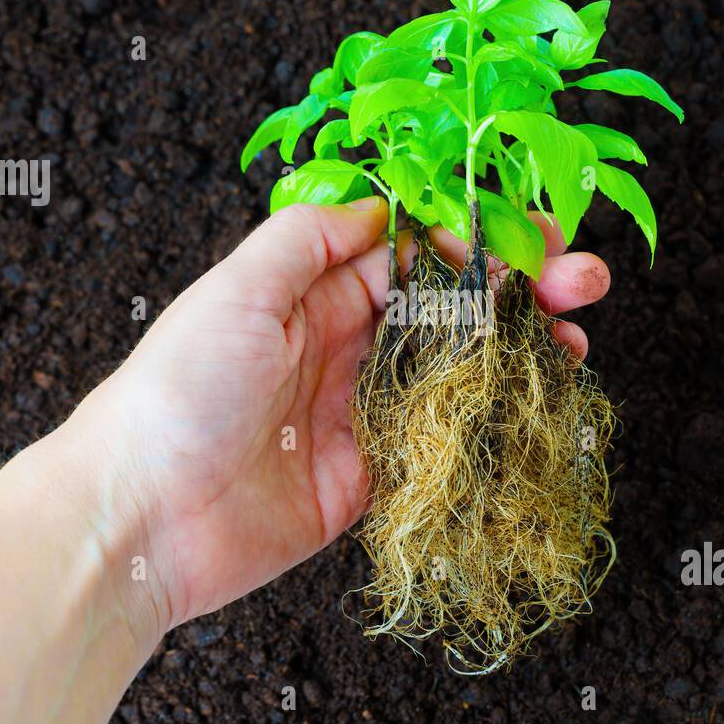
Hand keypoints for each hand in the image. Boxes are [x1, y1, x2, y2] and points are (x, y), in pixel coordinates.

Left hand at [63, 197, 611, 637]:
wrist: (141, 520)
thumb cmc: (176, 393)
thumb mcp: (236, 290)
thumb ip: (308, 240)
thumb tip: (378, 204)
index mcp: (309, 294)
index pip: (411, 253)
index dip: (476, 239)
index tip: (534, 233)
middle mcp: (340, 347)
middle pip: (447, 309)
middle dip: (518, 291)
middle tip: (583, 282)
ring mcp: (358, 413)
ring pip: (456, 373)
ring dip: (518, 353)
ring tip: (578, 341)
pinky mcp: (368, 479)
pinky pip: (441, 444)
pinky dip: (491, 424)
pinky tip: (536, 405)